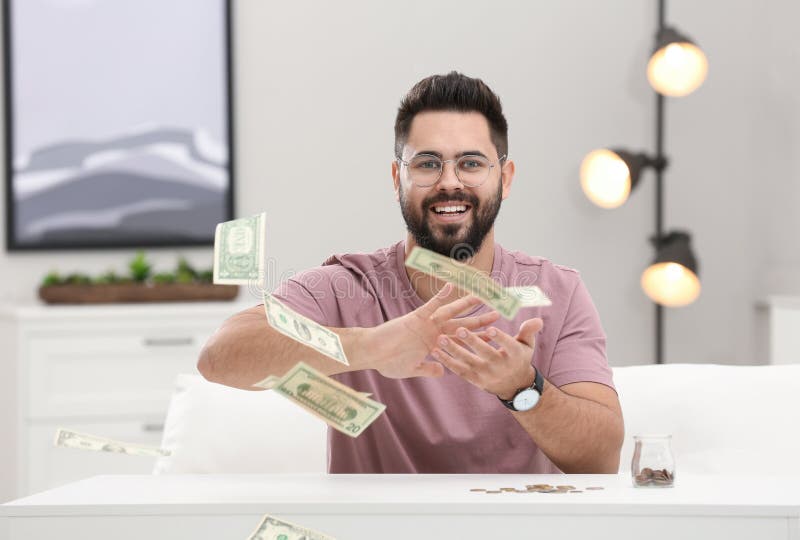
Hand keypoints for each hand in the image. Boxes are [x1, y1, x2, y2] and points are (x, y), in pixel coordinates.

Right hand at [363, 283, 499, 378]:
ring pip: (451, 311)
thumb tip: (444, 371)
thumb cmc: (387, 362)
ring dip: (467, 303)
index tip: (494, 336)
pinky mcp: (416, 318)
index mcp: (435, 344)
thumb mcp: (412, 369)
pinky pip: (431, 305)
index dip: (477, 337)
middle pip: (462, 324)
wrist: (372, 353)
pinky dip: (440, 296)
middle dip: (481, 319)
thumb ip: (428, 369)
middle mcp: (434, 331)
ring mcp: (426, 323)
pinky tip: (451, 286)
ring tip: (482, 294)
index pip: (461, 340)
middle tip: (499, 313)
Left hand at [430, 317, 543, 398]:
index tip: (490, 328)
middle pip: (485, 354)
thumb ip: (529, 331)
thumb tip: (538, 320)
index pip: (508, 346)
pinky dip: (447, 361)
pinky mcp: (474, 379)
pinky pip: (459, 370)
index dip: (500, 337)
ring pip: (468, 362)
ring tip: (440, 338)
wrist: (514, 385)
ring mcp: (486, 374)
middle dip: (472, 342)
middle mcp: (499, 366)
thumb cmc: (518, 357)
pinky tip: (435, 352)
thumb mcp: (527, 345)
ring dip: (454, 350)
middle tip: (459, 329)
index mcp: (514, 355)